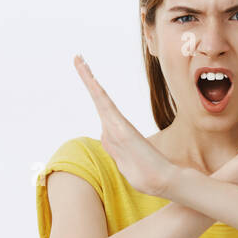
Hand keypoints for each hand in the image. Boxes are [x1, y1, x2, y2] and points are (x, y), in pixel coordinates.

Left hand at [74, 54, 178, 197]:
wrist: (161, 180)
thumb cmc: (146, 173)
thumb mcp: (124, 162)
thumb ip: (115, 149)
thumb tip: (107, 138)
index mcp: (115, 131)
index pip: (101, 106)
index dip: (93, 89)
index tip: (86, 73)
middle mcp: (114, 126)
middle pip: (98, 98)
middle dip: (87, 76)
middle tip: (76, 57)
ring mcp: (117, 126)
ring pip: (99, 99)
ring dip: (88, 79)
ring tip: (79, 60)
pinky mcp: (121, 130)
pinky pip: (105, 107)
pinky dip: (96, 91)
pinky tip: (90, 80)